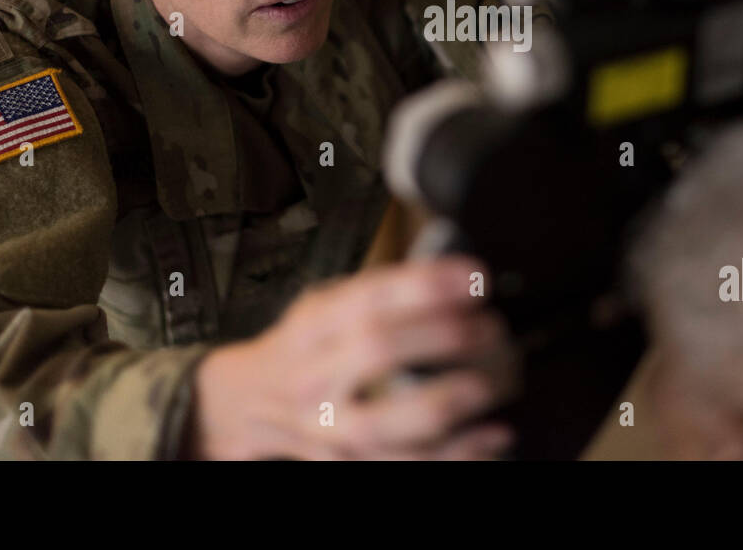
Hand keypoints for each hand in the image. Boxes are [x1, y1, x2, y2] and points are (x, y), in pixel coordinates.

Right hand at [185, 256, 518, 459]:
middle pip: (375, 350)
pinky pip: (404, 463)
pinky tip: (494, 433)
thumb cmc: (304, 346)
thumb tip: (456, 280)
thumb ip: (377, 293)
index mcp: (312, 326)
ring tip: (490, 383)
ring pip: (385, 422)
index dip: (425, 286)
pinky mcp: (346, 462)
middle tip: (489, 327)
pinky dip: (457, 453)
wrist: (248, 403)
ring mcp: (326, 427)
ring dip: (446, 401)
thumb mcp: (326, 304)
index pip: (367, 297)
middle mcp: (312, 376)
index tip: (474, 279)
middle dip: (440, 335)